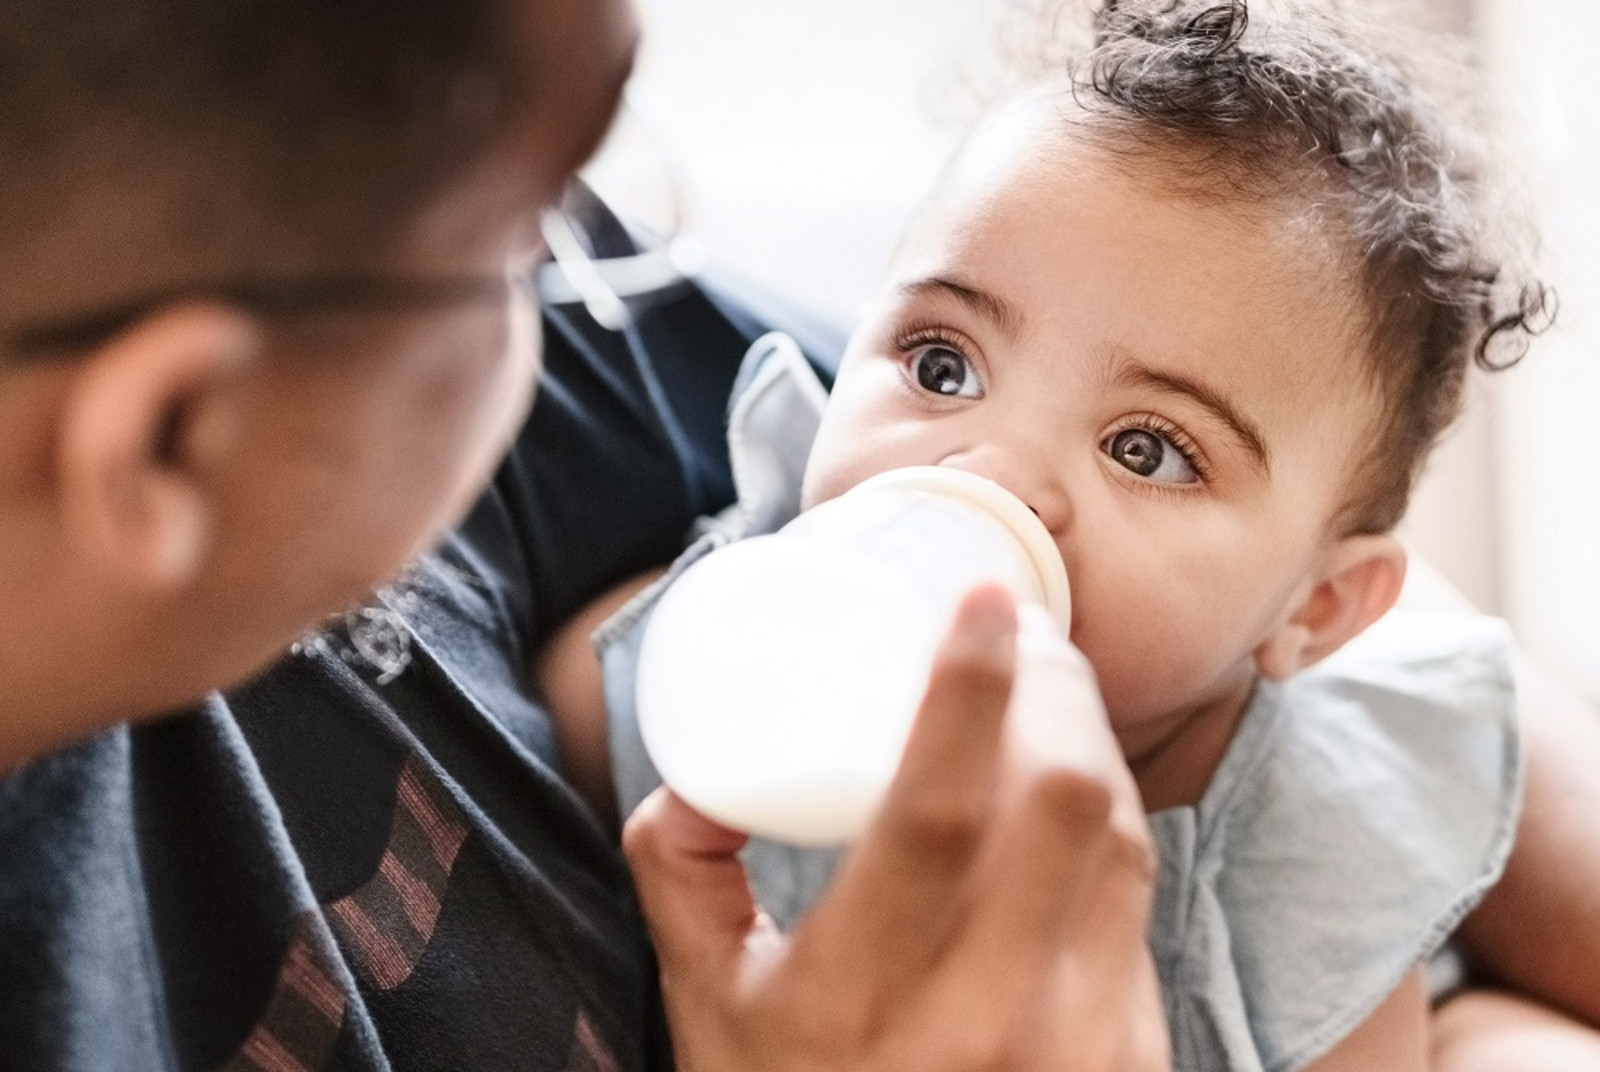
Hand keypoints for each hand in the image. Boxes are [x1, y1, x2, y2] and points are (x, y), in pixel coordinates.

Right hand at [623, 585, 1169, 1070]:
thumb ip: (683, 875)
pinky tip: (1070, 789)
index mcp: (860, 1000)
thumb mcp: (707, 1005)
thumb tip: (708, 771)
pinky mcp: (1129, 1054)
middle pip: (1064, 802)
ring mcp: (1075, 1046)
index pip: (939, 808)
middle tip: (1019, 636)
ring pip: (1121, 841)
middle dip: (1054, 687)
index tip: (983, 600)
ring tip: (1047, 691)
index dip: (968, 685)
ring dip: (1091, 740)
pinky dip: (1108, 820)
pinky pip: (1138, 901)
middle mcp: (985, 1023)